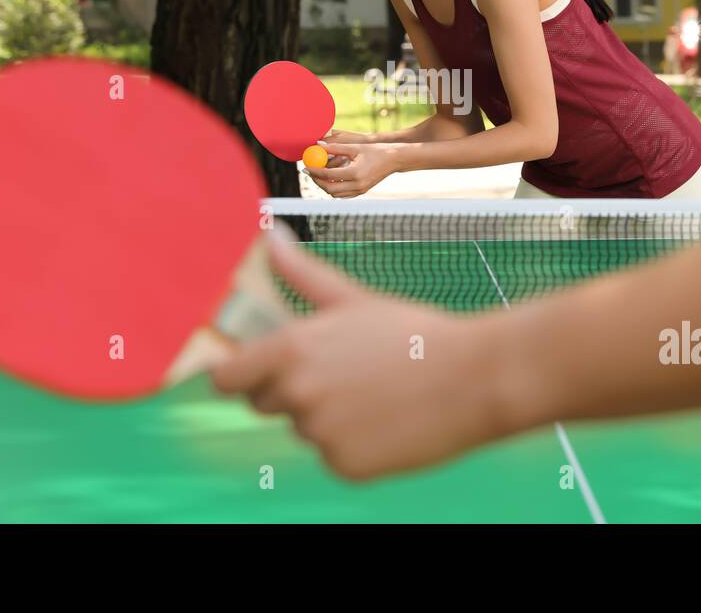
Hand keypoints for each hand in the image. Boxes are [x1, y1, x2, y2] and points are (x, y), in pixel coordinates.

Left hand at [212, 225, 510, 479]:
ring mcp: (319, 434)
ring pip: (305, 429)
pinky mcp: (344, 466)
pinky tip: (388, 422)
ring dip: (329, 418)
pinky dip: (355, 445)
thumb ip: (301, 274)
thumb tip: (269, 234)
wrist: (472, 378)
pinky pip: (334, 457)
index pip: (228, 378)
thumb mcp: (352, 299)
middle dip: (292, 390)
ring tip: (376, 394)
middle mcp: (297, 394)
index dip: (241, 374)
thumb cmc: (412, 333)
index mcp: (291, 350)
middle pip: (265, 403)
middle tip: (344, 374)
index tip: (256, 373)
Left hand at [303, 141, 403, 197]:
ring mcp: (360, 190)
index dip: (315, 171)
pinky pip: (343, 194)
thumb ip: (335, 147)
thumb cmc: (375, 151)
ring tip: (319, 174)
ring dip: (325, 186)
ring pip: (335, 194)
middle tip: (310, 172)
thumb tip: (317, 145)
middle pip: (329, 189)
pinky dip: (334, 189)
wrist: (394, 160)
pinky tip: (331, 179)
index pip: (328, 175)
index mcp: (355, 173)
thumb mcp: (355, 147)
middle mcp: (357, 185)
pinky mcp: (362, 192)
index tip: (306, 166)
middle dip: (317, 181)